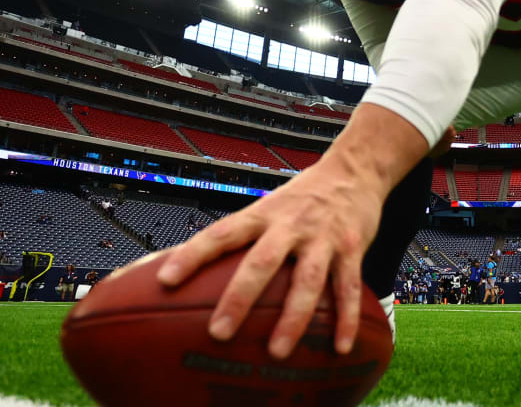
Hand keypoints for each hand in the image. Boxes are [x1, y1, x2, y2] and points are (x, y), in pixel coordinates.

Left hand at [157, 158, 387, 358]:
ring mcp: (323, 237)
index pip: (221, 233)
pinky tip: (339, 347)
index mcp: (263, 214)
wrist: (354, 170)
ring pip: (307, 280)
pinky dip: (346, 319)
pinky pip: (349, 288)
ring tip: (277, 352)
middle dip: (239, 298)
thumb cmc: (302, 197)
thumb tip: (197, 268)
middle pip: (261, 262)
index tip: (166, 280)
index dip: (193, 255)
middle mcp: (290, 225)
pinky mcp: (352, 247)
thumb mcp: (269, 206)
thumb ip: (243, 234)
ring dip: (293, 318)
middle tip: (219, 333)